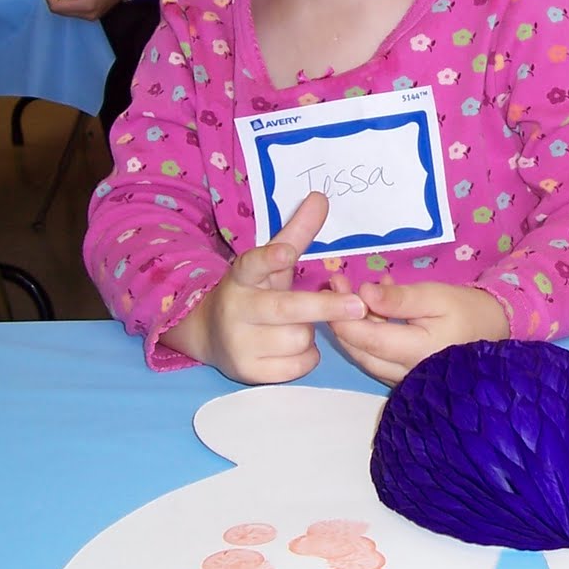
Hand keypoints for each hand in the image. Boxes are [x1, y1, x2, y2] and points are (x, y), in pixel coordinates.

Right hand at [163, 191, 365, 383]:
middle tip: (357, 306)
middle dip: (324, 307)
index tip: (285, 253)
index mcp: (242, 276)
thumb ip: (297, 232)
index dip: (270, 258)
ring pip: (299, 338)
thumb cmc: (254, 293)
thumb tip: (321, 196)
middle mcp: (236, 309)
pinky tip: (292, 348)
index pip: (252, 263)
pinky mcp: (249, 372)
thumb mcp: (271, 263)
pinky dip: (306, 356)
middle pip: (285, 308)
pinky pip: (298, 365)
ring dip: (311, 332)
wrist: (210, 336)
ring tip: (297, 325)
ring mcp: (240, 343)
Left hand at [329, 277, 509, 385]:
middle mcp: (406, 372)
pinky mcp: (404, 374)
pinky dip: (368, 330)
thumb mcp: (435, 296)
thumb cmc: (467, 310)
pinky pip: (377, 355)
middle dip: (342, 317)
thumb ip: (399, 299)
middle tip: (334, 284)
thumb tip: (363, 293)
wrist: (494, 331)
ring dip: (352, 323)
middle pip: (360, 349)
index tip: (332, 288)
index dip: (345, 316)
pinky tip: (372, 303)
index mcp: (417, 352)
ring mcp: (404, 377)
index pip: (367, 339)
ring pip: (365, 354)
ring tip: (346, 287)